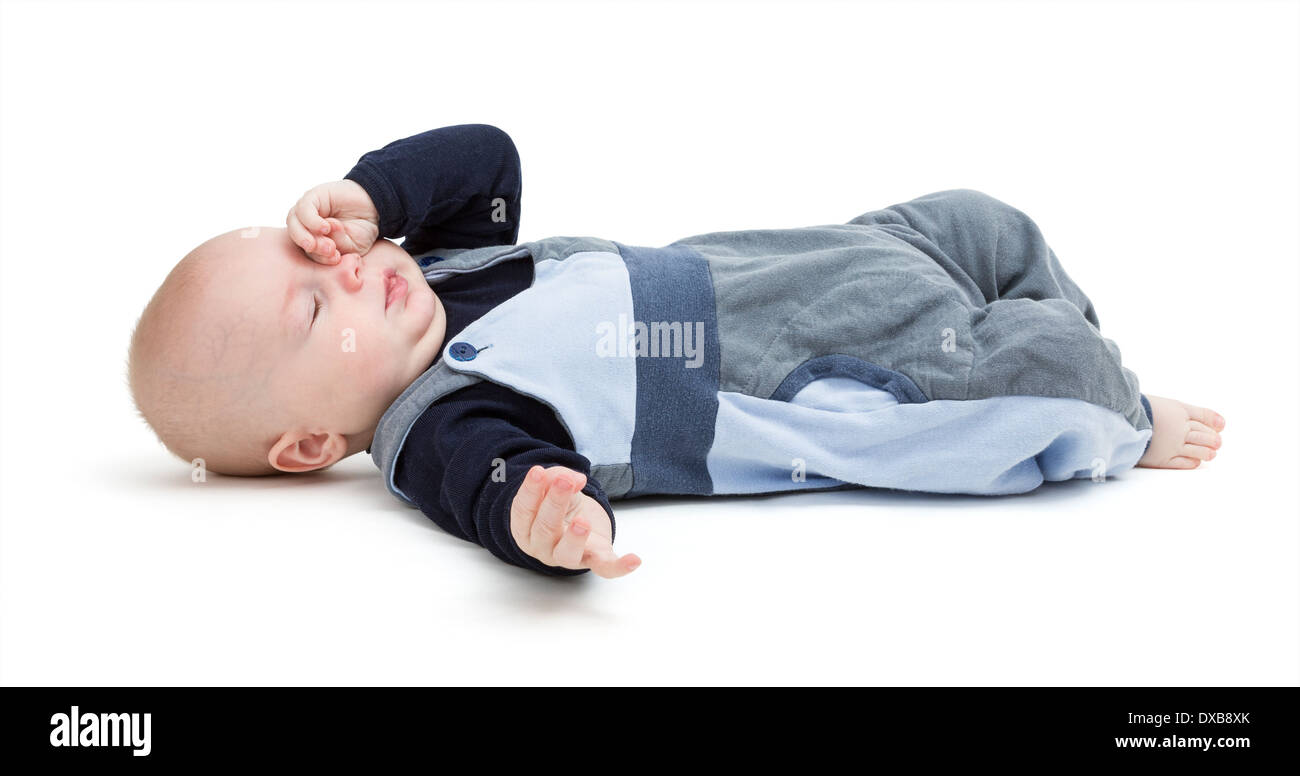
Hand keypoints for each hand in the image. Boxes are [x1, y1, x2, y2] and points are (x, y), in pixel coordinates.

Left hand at [286, 179, 379, 264]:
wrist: (375, 206)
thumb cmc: (362, 229)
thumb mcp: (352, 247)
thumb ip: (336, 248)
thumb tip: (325, 245)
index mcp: (313, 240)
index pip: (306, 251)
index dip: (318, 257)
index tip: (335, 259)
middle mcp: (306, 225)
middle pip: (296, 238)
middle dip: (313, 249)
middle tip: (331, 251)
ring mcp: (307, 210)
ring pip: (294, 224)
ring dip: (309, 237)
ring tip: (328, 243)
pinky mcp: (312, 196)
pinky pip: (303, 210)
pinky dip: (313, 222)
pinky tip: (326, 227)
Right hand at [510, 465, 641, 578]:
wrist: (578, 521)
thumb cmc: (560, 506)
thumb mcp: (554, 486)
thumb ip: (557, 477)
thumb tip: (573, 479)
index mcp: (526, 528)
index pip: (524, 510)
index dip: (530, 491)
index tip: (538, 471)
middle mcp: (543, 547)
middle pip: (545, 529)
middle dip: (555, 503)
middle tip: (564, 482)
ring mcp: (568, 557)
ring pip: (567, 553)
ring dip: (574, 539)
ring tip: (582, 523)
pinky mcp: (594, 560)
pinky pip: (605, 568)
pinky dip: (619, 567)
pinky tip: (634, 560)